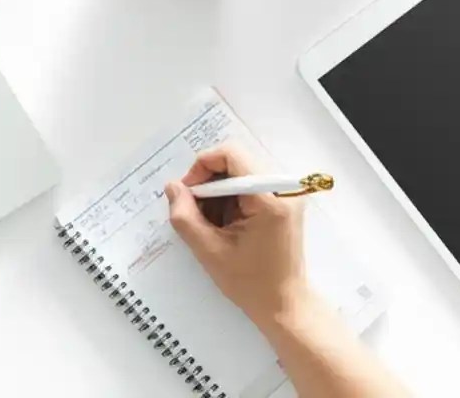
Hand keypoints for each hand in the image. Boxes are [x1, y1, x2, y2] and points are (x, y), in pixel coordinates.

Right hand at [164, 144, 307, 329]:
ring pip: (240, 172)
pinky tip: (224, 224)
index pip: (232, 155)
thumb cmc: (249, 283)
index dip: (202, 166)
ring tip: (211, 223)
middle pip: (235, 161)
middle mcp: (283, 190)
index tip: (188, 193)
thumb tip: (173, 186)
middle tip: (195, 211)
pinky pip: (249, 185)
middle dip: (208, 182)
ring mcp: (286, 195)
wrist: (284, 304)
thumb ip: (185, 216)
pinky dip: (230, 198)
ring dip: (218, 192)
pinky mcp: (284, 202)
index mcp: (270, 199)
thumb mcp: (208, 250)